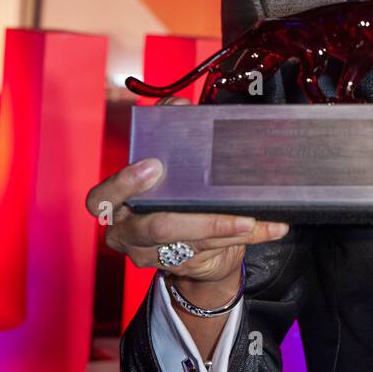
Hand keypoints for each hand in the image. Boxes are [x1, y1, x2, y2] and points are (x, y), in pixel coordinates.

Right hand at [85, 98, 289, 285]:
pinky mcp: (181, 266)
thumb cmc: (170, 189)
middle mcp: (128, 232)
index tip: (154, 166)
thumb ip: (166, 127)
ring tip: (254, 218)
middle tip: (228, 207)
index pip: (101, 198)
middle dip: (196, 220)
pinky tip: (272, 227)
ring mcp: (151, 255)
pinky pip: (215, 251)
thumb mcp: (167, 157)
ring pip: (191, 244)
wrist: (186, 233)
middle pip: (156, 228)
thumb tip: (177, 106)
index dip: (123, 184)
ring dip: (227, 229)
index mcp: (115, 202)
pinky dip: (249, 237)